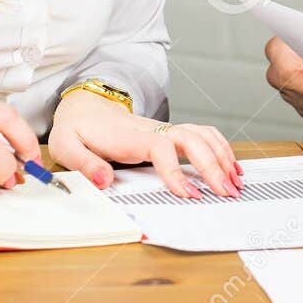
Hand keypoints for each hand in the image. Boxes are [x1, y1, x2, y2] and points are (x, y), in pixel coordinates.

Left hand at [48, 89, 241, 199]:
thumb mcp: (66, 146)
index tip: (188, 194)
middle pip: (192, 139)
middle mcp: (153, 130)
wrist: (85, 108)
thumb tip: (105, 180)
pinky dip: (221, 148)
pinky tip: (230, 166)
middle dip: (213, 165)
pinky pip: (203, 135)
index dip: (176, 171)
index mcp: (130, 136)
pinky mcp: (170, 133)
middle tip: (225, 192)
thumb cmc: (77, 129)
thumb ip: (85, 163)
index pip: (161, 148)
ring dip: (222, 156)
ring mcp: (164, 130)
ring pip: (202, 135)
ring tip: (235, 182)